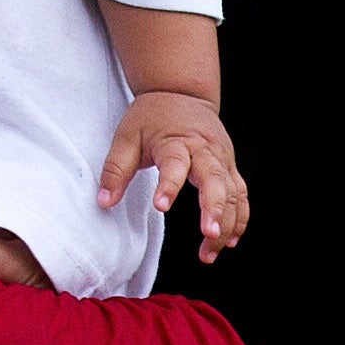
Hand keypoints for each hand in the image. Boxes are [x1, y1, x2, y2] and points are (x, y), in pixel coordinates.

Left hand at [94, 88, 249, 260]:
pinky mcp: (230, 167)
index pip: (175, 163)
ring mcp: (222, 159)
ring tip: (210, 252)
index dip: (169, 184)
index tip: (160, 206)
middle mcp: (204, 150)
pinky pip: (241, 195)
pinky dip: (240, 218)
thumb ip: (115, 169)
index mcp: (176, 141)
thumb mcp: (127, 136)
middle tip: (208, 234)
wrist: (182, 92)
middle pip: (215, 179)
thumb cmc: (152, 117)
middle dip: (214, 208)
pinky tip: (231, 240)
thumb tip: (104, 201)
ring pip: (232, 192)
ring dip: (226, 223)